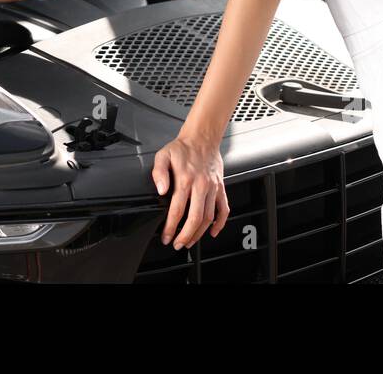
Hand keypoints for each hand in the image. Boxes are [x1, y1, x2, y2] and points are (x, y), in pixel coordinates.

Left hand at [151, 130, 229, 249]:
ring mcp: (213, 188)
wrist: (202, 138)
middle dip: (185, 235)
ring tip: (190, 241)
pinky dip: (220, 223)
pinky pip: (224, 209)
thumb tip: (161, 190)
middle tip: (178, 244)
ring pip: (209, 217)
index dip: (171, 227)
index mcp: (185, 180)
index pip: (177, 210)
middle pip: (195, 218)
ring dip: (199, 233)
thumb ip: (159, 172)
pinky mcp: (221, 188)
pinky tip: (213, 231)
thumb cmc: (182, 148)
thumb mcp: (163, 155)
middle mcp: (201, 186)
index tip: (166, 236)